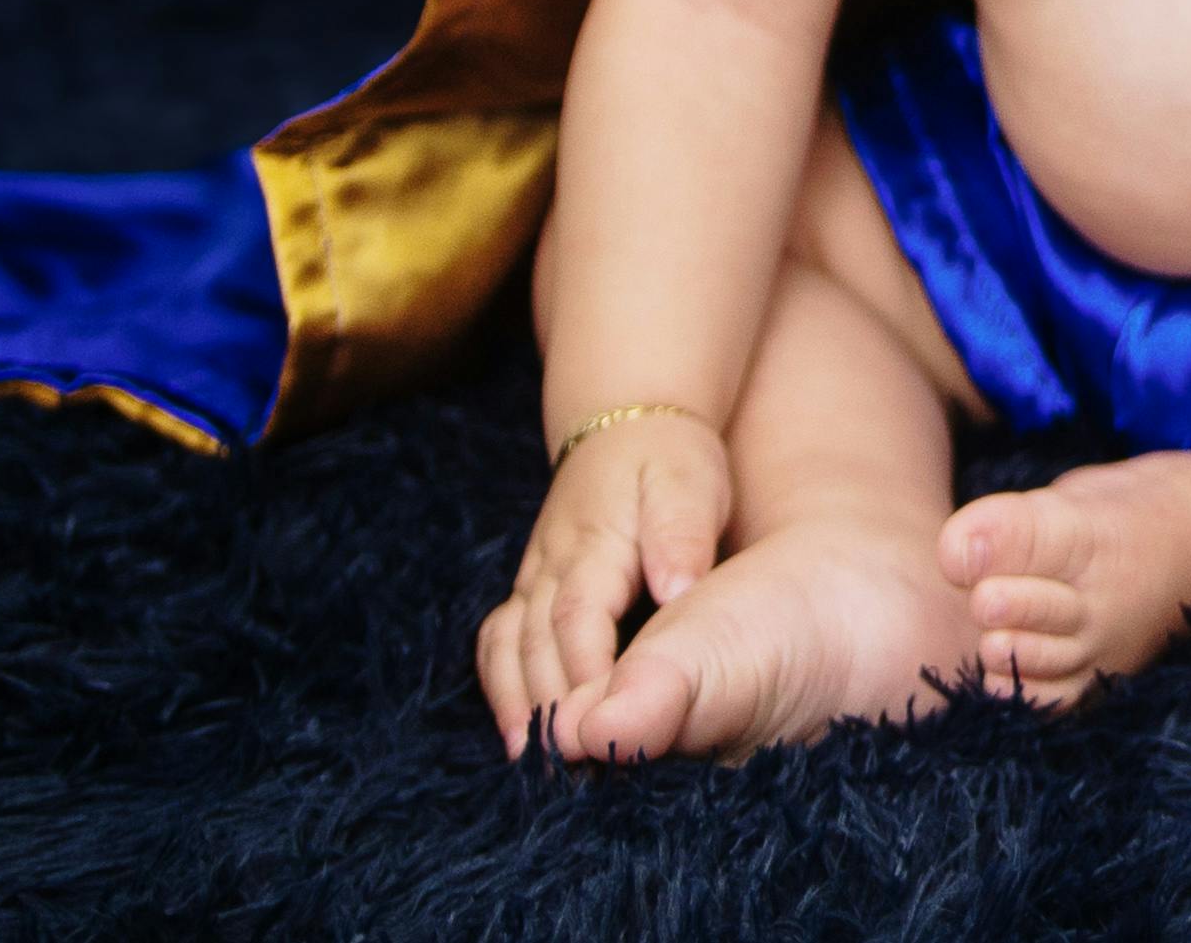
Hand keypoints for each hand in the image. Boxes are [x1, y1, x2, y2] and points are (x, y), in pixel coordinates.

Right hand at [477, 410, 729, 756]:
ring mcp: (533, 575)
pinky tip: (518, 730)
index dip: (583, 676)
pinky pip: (500, 639)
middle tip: (562, 769)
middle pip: (534, 644)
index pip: (578, 619)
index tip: (595, 726)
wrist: (627, 420)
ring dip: (513, 703)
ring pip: (506, 645)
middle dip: (545, 706)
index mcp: (593, 543)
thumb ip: (682, 537)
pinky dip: (500, 684)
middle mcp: (550, 564)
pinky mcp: (531, 585)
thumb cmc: (670, 458)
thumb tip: (678, 590)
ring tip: (530, 763)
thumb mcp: (691, 485)